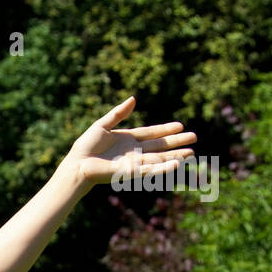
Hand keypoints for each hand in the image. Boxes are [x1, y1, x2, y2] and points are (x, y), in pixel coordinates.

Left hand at [66, 96, 196, 186]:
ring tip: (192, 153)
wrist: (77, 164)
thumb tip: (134, 99)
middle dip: (177, 142)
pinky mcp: (131, 172)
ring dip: (175, 156)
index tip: (180, 126)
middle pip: (160, 146)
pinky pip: (150, 170)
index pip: (151, 133)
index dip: (165, 129)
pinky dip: (163, 168)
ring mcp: (134, 162)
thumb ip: (118, 113)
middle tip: (194, 138)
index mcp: (128, 140)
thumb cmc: (85, 147)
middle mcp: (134, 152)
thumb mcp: (102, 125)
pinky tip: (176, 165)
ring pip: (159, 159)